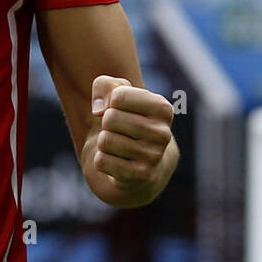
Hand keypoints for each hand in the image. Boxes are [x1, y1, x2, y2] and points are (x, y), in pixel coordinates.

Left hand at [88, 76, 174, 199]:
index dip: (110, 102)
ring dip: (104, 143)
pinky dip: (102, 160)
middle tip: (118, 130)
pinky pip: (102, 162)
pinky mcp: (140, 176)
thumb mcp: (119, 94)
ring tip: (118, 145)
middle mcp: (163, 133)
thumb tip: (98, 109)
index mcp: (163, 109)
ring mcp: (153, 157)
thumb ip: (105, 85)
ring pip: (105, 141)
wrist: (142, 161)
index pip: (119, 95)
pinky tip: (116, 160)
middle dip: (106, 124)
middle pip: (110, 118)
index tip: (118, 109)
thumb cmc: (127, 119)